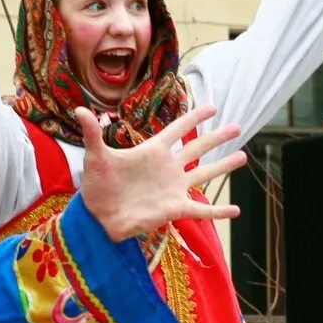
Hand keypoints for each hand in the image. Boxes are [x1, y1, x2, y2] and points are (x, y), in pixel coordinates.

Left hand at [78, 104, 245, 241]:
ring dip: (224, 166)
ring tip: (243, 156)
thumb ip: (93, 133)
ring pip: (204, 174)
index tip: (211, 106)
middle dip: (217, 137)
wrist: (97, 217)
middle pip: (197, 148)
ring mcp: (173, 188)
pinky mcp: (174, 208)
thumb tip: (79, 110)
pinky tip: (236, 210)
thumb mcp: (96, 157)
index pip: (177, 130)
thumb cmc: (96, 186)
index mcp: (152, 152)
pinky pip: (201, 209)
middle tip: (237, 126)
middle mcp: (167, 168)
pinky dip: (218, 211)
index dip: (193, 117)